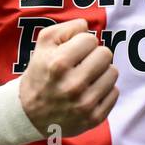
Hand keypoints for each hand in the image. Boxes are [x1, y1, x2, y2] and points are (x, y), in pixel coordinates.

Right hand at [18, 19, 118, 138]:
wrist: (30, 114)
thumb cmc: (40, 73)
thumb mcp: (43, 45)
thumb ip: (65, 28)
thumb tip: (86, 26)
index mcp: (59, 64)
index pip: (90, 40)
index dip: (82, 42)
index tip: (74, 51)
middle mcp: (73, 85)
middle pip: (105, 54)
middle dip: (94, 55)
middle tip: (83, 63)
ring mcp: (84, 104)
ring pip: (113, 73)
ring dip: (102, 72)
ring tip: (87, 77)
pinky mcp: (94, 118)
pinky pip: (114, 93)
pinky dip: (105, 90)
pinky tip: (90, 91)